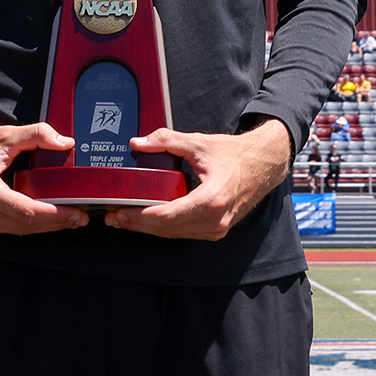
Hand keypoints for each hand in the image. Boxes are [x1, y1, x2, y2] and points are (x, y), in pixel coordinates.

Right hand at [0, 105, 88, 235]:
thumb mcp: (4, 134)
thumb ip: (37, 135)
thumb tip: (66, 142)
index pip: (27, 212)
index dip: (55, 215)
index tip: (76, 212)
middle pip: (26, 226)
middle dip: (56, 223)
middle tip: (81, 217)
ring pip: (18, 231)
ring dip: (45, 227)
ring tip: (69, 219)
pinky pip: (8, 228)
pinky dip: (28, 224)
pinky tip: (46, 218)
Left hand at [106, 118, 291, 240]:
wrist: (264, 165)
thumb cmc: (234, 154)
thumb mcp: (199, 143)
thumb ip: (167, 141)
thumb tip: (137, 143)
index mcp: (211, 200)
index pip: (167, 216)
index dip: (139, 217)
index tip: (118, 211)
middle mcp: (215, 221)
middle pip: (166, 230)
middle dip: (137, 224)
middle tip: (112, 216)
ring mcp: (217, 229)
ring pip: (174, 234)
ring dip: (147, 229)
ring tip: (123, 218)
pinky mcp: (216, 230)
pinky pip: (183, 233)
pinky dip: (163, 227)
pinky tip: (146, 219)